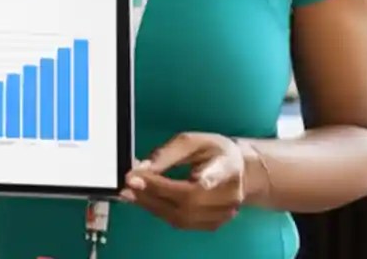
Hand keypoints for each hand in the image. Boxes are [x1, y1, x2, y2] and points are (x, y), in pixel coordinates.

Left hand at [121, 132, 247, 230]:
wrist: (235, 170)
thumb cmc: (211, 151)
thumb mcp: (191, 141)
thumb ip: (166, 154)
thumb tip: (140, 169)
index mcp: (228, 165)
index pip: (219, 174)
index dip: (210, 177)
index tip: (198, 179)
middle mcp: (230, 193)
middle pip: (192, 199)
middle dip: (157, 191)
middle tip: (130, 182)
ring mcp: (223, 213)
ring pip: (184, 216)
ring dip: (152, 204)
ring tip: (131, 193)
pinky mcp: (213, 225)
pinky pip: (182, 223)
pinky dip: (160, 212)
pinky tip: (145, 202)